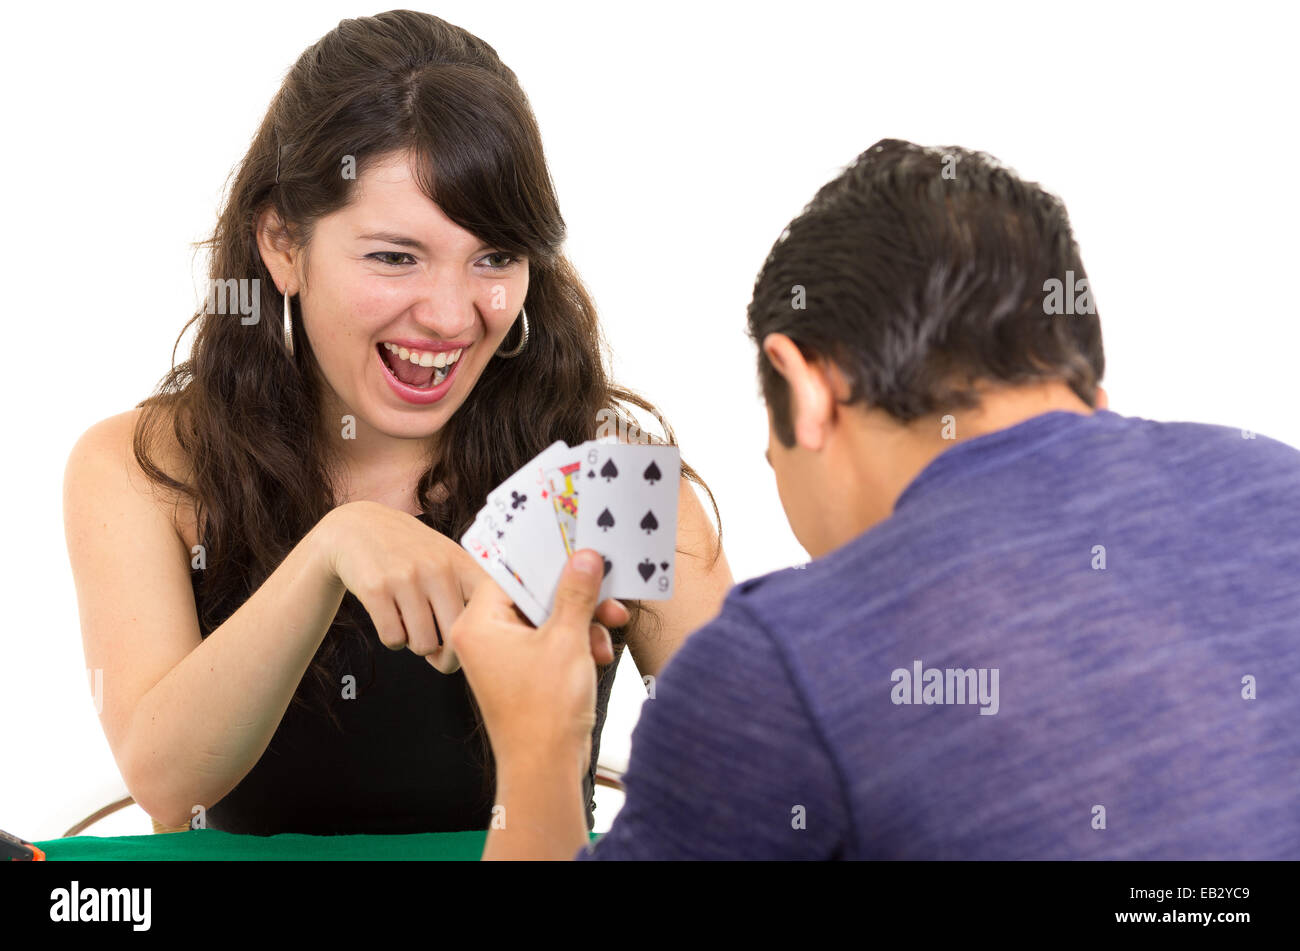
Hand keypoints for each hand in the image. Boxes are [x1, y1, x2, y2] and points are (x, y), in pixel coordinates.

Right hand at [320, 501, 488, 673]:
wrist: (358, 527)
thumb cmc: (410, 550)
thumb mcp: (446, 556)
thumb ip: (469, 588)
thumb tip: (484, 636)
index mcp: (461, 563)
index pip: (488, 609)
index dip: (482, 635)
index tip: (470, 643)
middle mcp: (437, 569)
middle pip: (455, 637)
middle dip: (446, 655)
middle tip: (438, 653)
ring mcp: (406, 578)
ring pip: (424, 644)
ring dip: (416, 644)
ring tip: (412, 626)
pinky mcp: (376, 589)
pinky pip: (394, 639)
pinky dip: (394, 640)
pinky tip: (392, 621)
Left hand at [448, 550, 628, 771]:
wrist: (546, 770)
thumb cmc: (544, 712)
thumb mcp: (567, 640)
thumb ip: (576, 593)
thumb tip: (585, 557)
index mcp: (478, 624)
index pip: (509, 571)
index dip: (545, 557)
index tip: (574, 545)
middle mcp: (484, 637)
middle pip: (532, 593)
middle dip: (574, 593)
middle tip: (605, 585)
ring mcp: (503, 656)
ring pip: (547, 617)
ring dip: (582, 619)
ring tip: (609, 626)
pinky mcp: (523, 672)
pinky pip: (551, 640)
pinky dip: (576, 641)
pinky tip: (599, 651)